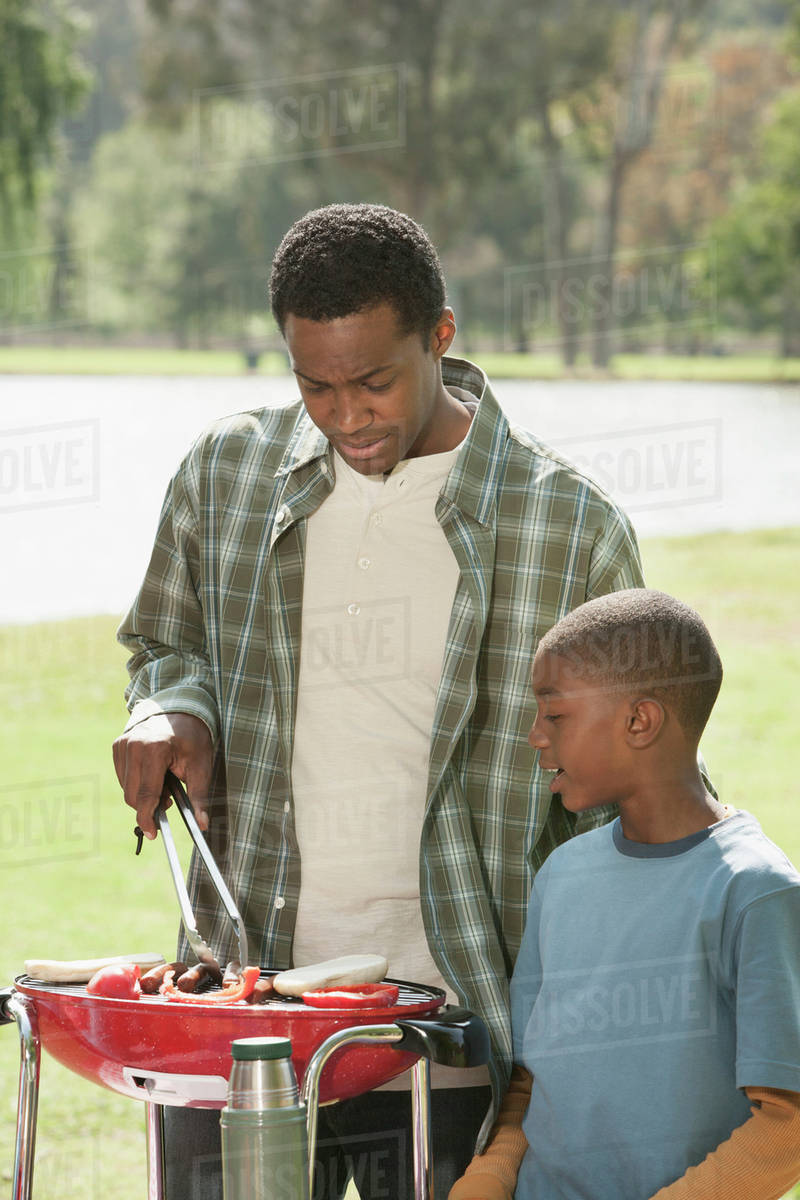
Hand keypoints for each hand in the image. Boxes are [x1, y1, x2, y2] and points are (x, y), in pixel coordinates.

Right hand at [112, 712, 212, 839]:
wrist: (179, 710)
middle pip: (133, 795)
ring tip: (164, 782)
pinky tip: (152, 773)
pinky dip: (136, 783)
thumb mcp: (202, 765)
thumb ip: (199, 795)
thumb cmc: (193, 738)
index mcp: (155, 749)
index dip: (148, 818)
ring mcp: (123, 744)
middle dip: (149, 806)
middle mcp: (134, 745)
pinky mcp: (117, 745)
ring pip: (126, 789)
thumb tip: (202, 824)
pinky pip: (123, 778)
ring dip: (143, 794)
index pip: (146, 794)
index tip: (153, 834)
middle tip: (169, 800)